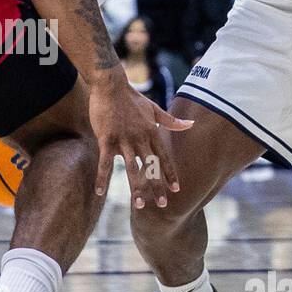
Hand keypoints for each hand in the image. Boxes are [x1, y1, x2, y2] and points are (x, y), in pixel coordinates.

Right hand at [88, 80, 192, 207]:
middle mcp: (140, 139)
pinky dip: (102, 178)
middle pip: (150, 167)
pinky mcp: (106, 139)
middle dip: (156, 187)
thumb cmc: (131, 98)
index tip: (175, 189)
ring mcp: (123, 140)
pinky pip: (105, 163)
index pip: (164, 157)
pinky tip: (100, 192)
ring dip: (135, 188)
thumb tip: (191, 123)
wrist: (110, 86)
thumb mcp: (154, 108)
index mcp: (152, 132)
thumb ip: (171, 121)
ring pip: (131, 169)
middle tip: (161, 205)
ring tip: (138, 205)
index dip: (170, 174)